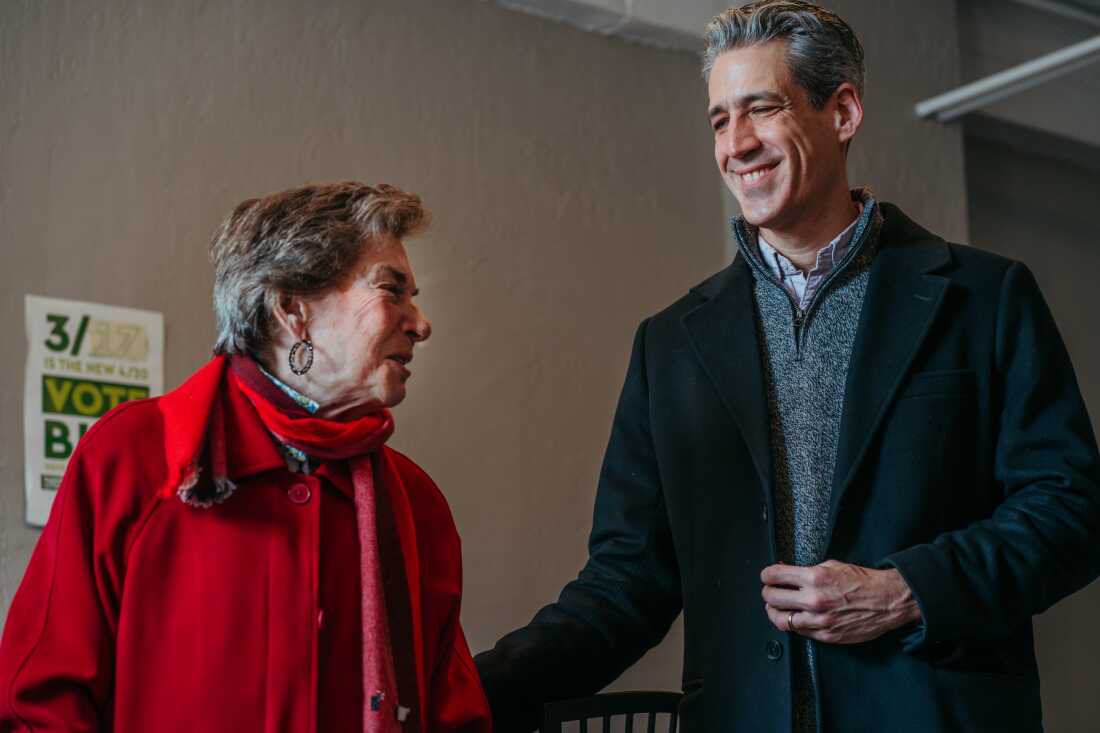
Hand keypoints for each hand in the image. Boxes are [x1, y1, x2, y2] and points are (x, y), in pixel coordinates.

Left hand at [761, 560, 920, 643]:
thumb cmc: (863, 582)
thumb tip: (788, 573)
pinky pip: (799, 632)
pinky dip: (793, 624)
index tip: (767, 576)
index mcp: (815, 577)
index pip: (775, 576)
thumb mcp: (833, 565)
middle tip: (769, 591)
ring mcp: (820, 620)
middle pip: (772, 599)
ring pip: (781, 620)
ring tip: (776, 608)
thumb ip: (808, 570)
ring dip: (775, 612)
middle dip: (767, 593)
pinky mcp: (827, 635)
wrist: (887, 601)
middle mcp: (814, 599)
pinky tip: (795, 617)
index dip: (767, 575)